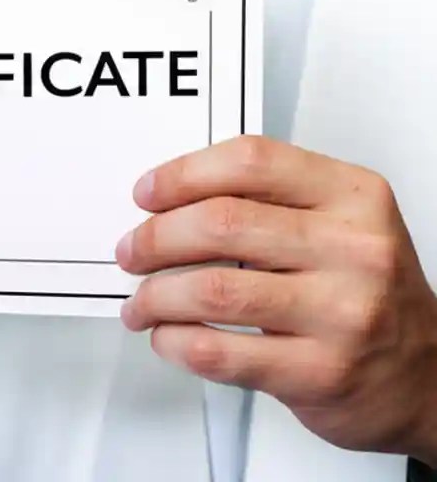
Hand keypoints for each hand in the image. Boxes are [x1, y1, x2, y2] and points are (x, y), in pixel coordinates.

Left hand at [116, 136, 436, 464]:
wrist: (428, 376)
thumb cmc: (369, 295)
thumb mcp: (342, 225)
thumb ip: (270, 202)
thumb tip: (169, 202)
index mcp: (354, 198)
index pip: (251, 162)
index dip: (182, 174)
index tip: (147, 193)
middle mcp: (353, 250)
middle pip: (220, 223)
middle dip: (155, 238)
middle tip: (133, 252)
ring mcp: (340, 314)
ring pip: (210, 290)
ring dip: (155, 297)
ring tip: (142, 303)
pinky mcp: (318, 372)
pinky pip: (217, 351)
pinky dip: (174, 342)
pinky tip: (168, 337)